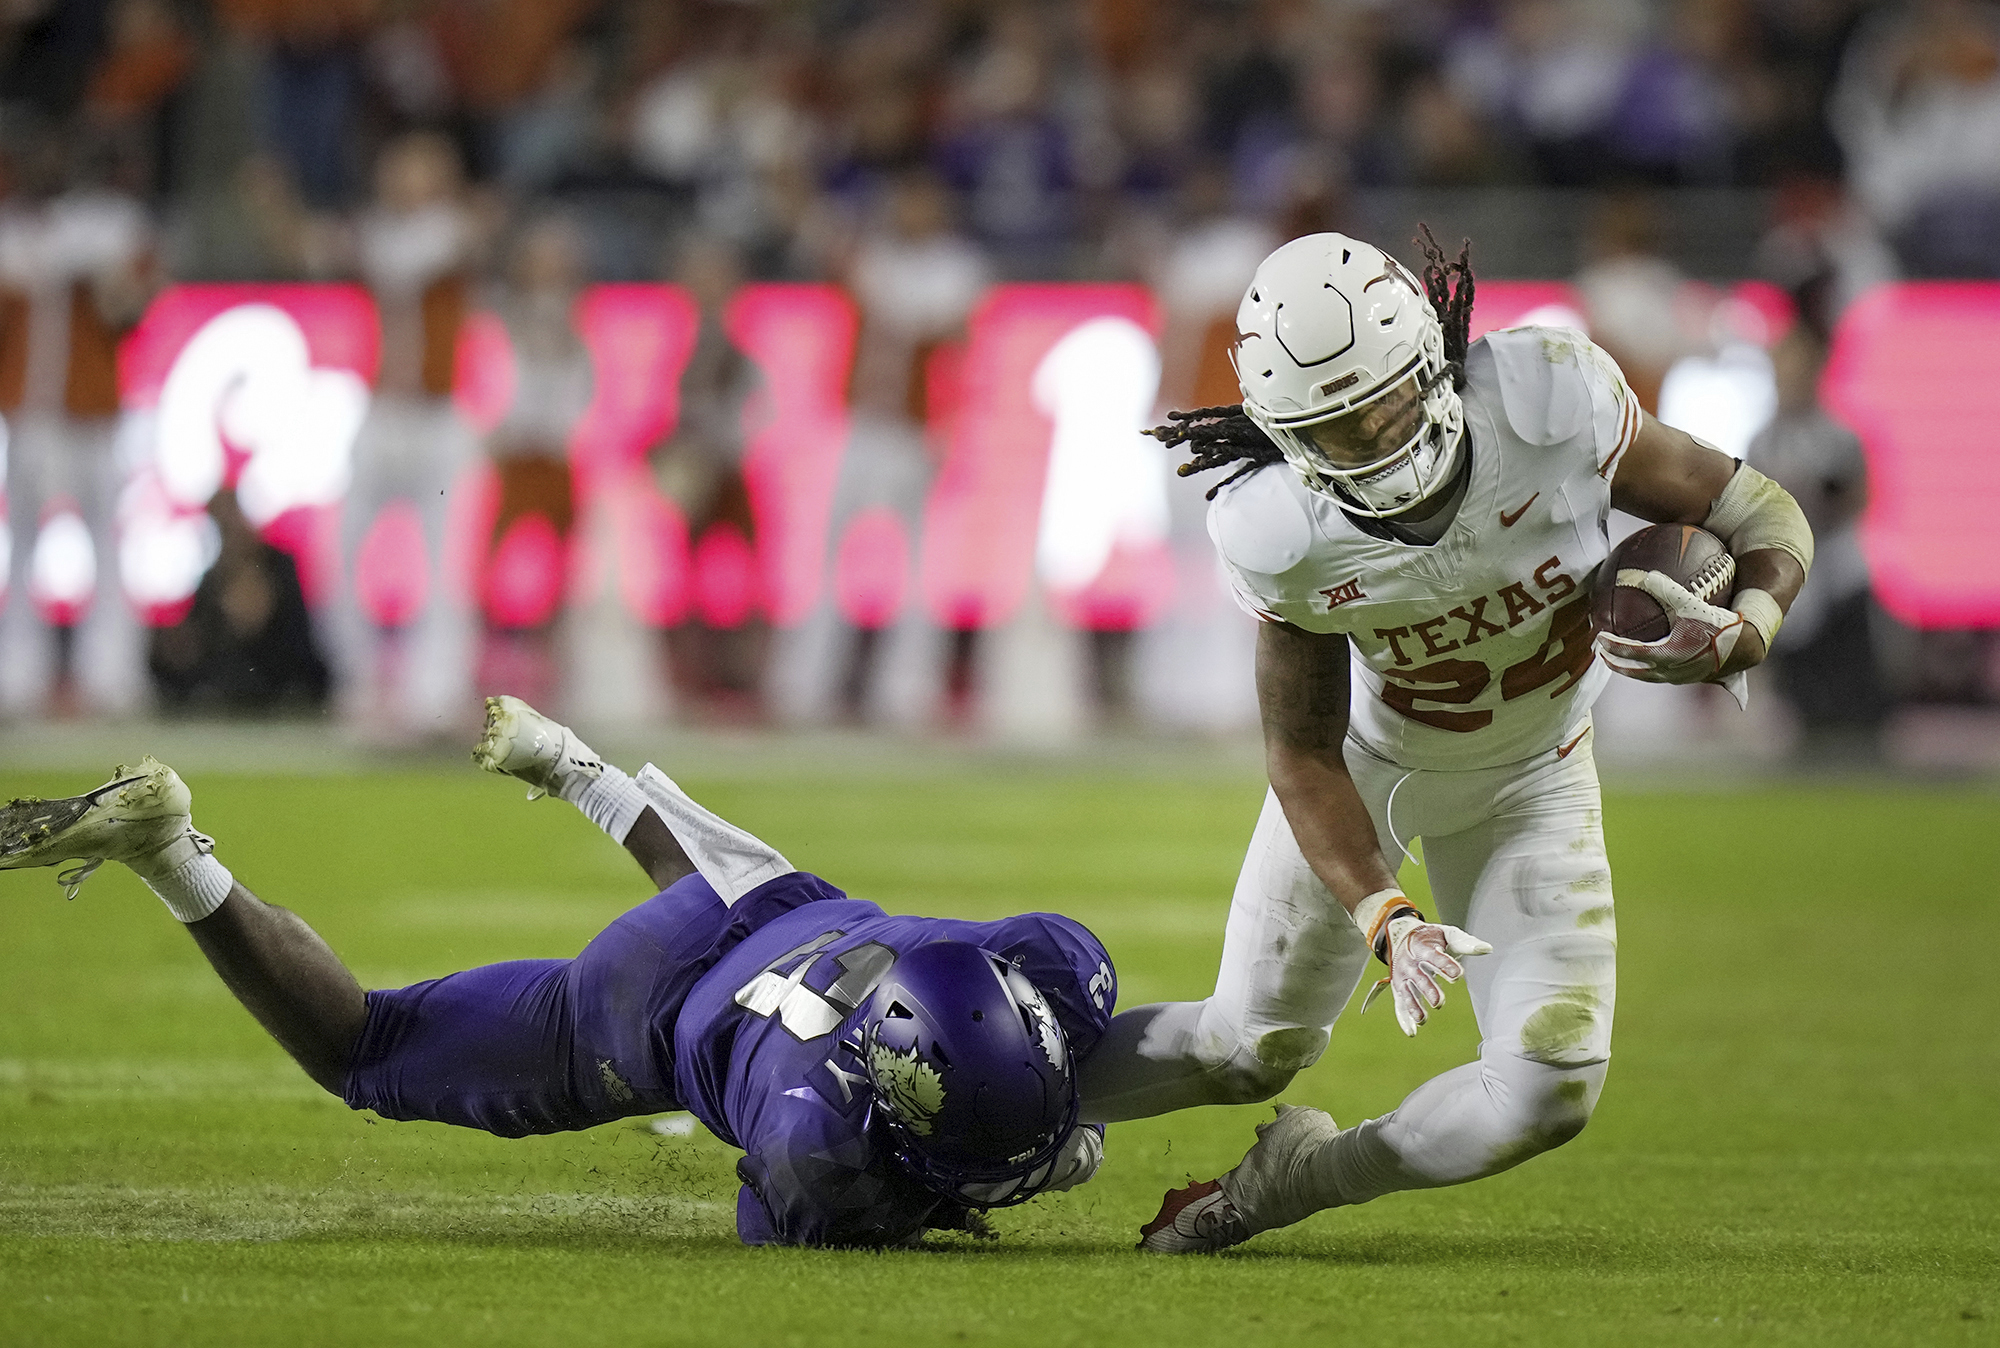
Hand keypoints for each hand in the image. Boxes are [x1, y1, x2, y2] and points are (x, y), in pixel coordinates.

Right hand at [1362, 916, 1490, 1036]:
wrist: (1400, 936)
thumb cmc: (1431, 938)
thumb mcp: (1447, 935)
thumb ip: (1465, 943)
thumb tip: (1487, 949)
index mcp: (1422, 948)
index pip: (1433, 957)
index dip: (1445, 965)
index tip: (1458, 974)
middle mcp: (1410, 963)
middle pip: (1419, 978)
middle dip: (1428, 990)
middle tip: (1439, 1002)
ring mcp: (1403, 977)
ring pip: (1408, 993)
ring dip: (1414, 1006)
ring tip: (1423, 1020)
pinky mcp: (1399, 988)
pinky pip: (1400, 1004)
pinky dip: (1404, 1018)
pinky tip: (1412, 1031)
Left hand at [1594, 569, 1749, 684]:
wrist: (1746, 645)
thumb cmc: (1719, 625)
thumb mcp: (1692, 604)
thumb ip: (1668, 590)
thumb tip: (1647, 575)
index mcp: (1664, 655)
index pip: (1629, 652)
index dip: (1611, 645)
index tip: (1598, 638)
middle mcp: (1670, 671)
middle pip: (1634, 671)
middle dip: (1616, 663)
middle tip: (1602, 654)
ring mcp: (1681, 678)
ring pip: (1650, 677)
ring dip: (1633, 670)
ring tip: (1623, 662)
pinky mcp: (1693, 678)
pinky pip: (1667, 675)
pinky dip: (1653, 669)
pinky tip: (1656, 661)